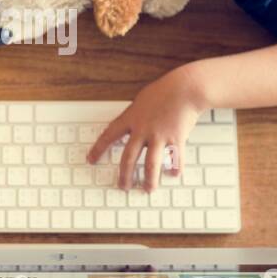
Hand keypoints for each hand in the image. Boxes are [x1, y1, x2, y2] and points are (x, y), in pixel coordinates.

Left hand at [86, 65, 208, 191]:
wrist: (185, 88)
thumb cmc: (165, 90)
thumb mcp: (142, 100)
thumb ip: (136, 115)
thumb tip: (133, 126)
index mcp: (131, 118)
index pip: (108, 136)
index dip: (98, 149)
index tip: (91, 160)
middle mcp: (143, 130)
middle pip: (128, 158)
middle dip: (124, 175)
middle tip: (123, 186)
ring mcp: (159, 136)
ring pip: (150, 164)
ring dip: (149, 179)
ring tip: (148, 189)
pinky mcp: (176, 139)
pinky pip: (174, 159)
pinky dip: (174, 169)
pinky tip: (173, 174)